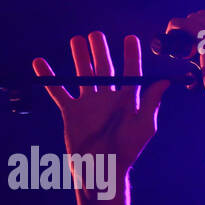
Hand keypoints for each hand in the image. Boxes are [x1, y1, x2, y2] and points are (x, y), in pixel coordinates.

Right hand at [32, 32, 169, 204]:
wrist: (101, 170)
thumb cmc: (127, 151)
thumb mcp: (144, 126)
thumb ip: (152, 101)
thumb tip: (165, 80)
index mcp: (128, 101)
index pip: (131, 73)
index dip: (131, 56)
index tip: (130, 39)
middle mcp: (109, 99)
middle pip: (105, 69)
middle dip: (100, 51)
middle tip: (96, 34)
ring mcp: (90, 104)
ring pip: (83, 75)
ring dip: (79, 58)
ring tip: (76, 40)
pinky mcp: (72, 112)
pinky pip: (59, 91)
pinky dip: (49, 77)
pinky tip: (39, 63)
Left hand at [165, 4, 204, 116]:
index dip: (204, 21)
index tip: (198, 34)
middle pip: (204, 14)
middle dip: (194, 27)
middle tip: (190, 45)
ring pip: (193, 19)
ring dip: (185, 30)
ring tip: (185, 47)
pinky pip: (184, 24)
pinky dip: (174, 28)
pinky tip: (171, 37)